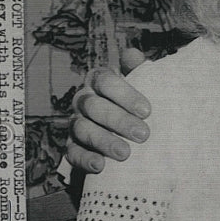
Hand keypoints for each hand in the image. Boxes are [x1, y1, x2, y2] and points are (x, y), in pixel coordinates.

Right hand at [66, 48, 150, 172]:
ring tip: (125, 153)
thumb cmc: (133, 103)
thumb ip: (138, 70)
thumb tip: (133, 55)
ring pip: (82, 129)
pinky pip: (72, 152)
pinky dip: (85, 159)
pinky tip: (100, 165)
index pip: (105, 80)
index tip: (147, 111)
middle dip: (119, 120)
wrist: (122, 131)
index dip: (125, 94)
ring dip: (104, 141)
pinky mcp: (72, 146)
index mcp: (98, 80)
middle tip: (143, 134)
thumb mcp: (139, 84)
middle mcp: (83, 100)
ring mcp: (75, 123)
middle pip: (94, 106)